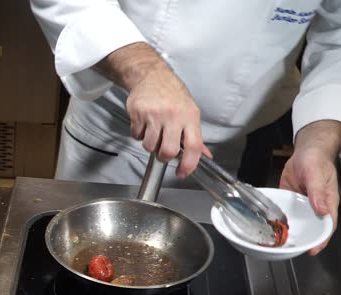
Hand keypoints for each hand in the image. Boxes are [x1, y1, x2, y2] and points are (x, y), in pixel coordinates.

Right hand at [95, 42, 208, 176]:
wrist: (152, 76)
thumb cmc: (173, 94)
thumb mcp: (189, 111)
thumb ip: (194, 135)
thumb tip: (204, 155)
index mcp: (190, 117)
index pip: (194, 147)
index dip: (189, 164)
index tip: (183, 173)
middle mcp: (173, 116)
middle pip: (168, 150)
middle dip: (164, 157)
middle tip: (163, 152)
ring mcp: (154, 115)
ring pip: (149, 146)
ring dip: (150, 145)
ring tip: (153, 132)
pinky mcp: (138, 114)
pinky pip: (136, 136)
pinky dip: (139, 134)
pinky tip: (144, 123)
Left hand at [279, 120, 340, 254]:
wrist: (306, 151)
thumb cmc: (317, 160)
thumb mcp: (316, 174)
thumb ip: (318, 193)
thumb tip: (321, 210)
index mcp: (326, 203)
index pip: (326, 227)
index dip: (321, 240)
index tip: (313, 250)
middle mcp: (314, 207)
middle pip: (310, 228)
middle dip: (301, 240)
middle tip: (288, 250)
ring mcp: (301, 205)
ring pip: (295, 223)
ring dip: (286, 232)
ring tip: (275, 242)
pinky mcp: (289, 201)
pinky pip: (283, 213)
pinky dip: (277, 219)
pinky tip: (268, 225)